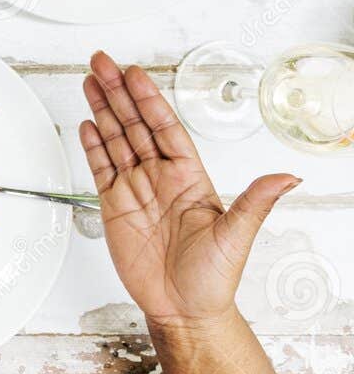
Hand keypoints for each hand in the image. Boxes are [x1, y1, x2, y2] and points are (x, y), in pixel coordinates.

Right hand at [79, 51, 298, 331]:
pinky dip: (92, 145)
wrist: (184, 310)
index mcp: (189, 177)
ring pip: (115, 139)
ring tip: (90, 80)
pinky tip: (87, 123)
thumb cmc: (213, 279)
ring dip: (102, 109)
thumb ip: (255, 202)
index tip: (135, 74)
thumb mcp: (237, 237)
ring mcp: (136, 190)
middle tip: (102, 63)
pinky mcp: (114, 207)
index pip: (166, 127)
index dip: (149, 99)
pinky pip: (101, 168)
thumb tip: (286, 178)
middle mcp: (161, 177)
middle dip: (118, 92)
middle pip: (135, 124)